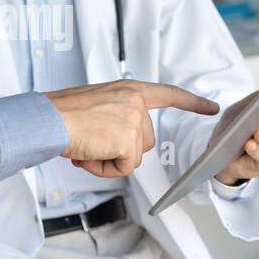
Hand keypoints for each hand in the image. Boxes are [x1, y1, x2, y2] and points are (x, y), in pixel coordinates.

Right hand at [45, 80, 218, 178]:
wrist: (47, 119)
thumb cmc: (61, 114)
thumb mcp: (96, 105)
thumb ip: (115, 116)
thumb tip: (117, 143)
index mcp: (128, 89)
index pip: (167, 94)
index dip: (191, 102)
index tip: (211, 107)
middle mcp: (135, 101)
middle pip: (143, 141)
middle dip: (118, 149)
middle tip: (91, 142)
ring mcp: (134, 120)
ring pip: (132, 157)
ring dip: (108, 160)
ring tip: (87, 147)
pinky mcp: (128, 140)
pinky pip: (123, 168)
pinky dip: (103, 169)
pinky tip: (88, 155)